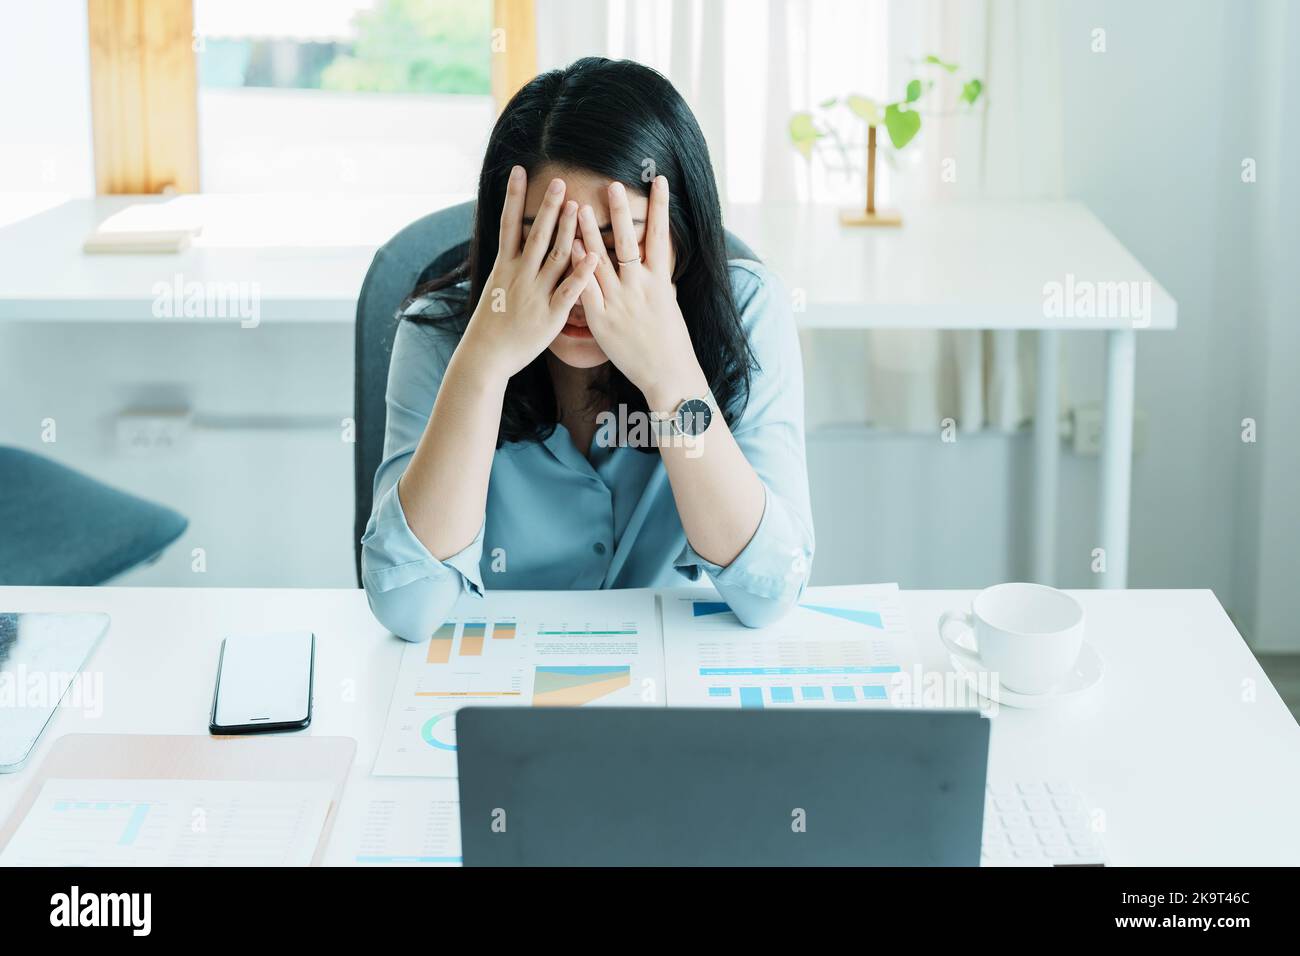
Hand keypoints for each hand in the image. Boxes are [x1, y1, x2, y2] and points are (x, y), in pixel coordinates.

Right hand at [460, 166, 597, 381]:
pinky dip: (581, 273)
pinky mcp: (551, 314)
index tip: (519, 170)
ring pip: (555, 257)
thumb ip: (510, 266)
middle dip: (548, 207)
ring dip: (567, 230)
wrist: (486, 356)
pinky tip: (594, 256)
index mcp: (505, 267)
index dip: (514, 196)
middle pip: (537, 235)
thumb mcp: (496, 287)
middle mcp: (520, 275)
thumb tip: (515, 244)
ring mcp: (536, 293)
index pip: (509, 224)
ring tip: (578, 207)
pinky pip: (569, 291)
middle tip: (560, 181)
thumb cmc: (492, 323)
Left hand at [574, 177, 707, 410]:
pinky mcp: (602, 318)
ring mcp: (620, 301)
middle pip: (629, 241)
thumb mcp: (668, 304)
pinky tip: (569, 249)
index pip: (660, 235)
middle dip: (621, 212)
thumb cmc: (669, 341)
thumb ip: (658, 280)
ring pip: (602, 261)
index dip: (660, 206)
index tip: (658, 180)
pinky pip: (586, 288)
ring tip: (582, 207)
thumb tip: (658, 262)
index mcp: (659, 280)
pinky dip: (578, 268)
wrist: (667, 373)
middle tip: (613, 184)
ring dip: (591, 233)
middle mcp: (640, 286)